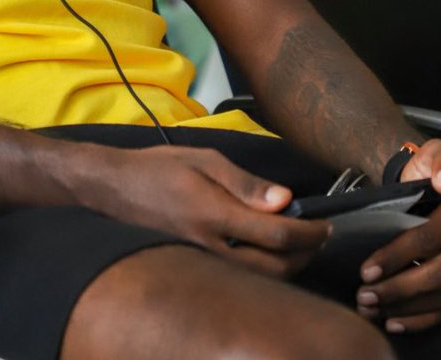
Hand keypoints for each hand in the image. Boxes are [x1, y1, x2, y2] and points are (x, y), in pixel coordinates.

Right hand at [85, 144, 330, 279]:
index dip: (309, 233)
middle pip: (274, 268)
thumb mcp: (205, 160)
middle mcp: (210, 247)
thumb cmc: (160, 167)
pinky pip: (239, 280)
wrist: (114, 188)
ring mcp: (202, 263)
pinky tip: (267, 254)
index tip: (326, 225)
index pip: (277, 236)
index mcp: (215, 214)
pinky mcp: (196, 268)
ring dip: (287, 267)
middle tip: (318, 236)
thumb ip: (246, 183)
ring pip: (258, 281)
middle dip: (305, 255)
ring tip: (299, 245)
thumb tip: (285, 202)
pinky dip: (263, 272)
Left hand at [355, 139, 440, 333]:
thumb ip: (440, 160)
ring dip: (405, 307)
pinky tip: (395, 322)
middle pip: (436, 273)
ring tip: (371, 308)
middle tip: (362, 295)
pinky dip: (423, 319)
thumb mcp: (434, 154)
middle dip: (396, 288)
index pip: (428, 237)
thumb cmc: (430, 172)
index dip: (396, 256)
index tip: (366, 270)